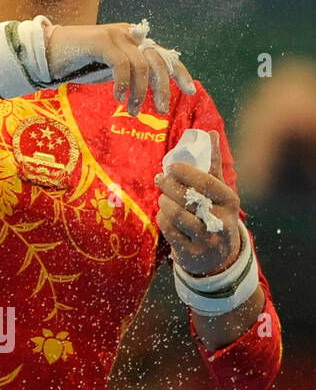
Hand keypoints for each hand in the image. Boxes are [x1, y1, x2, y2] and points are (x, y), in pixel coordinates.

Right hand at [45, 21, 194, 115]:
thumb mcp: (108, 69)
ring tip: (132, 110)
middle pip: (157, 60)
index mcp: (133, 40)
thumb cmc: (76, 63)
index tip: (190, 91)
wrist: (46, 52)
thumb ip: (127, 72)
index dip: (178, 72)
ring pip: (141, 65)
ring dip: (140, 92)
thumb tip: (146, 90)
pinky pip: (122, 64)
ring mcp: (115, 35)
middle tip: (160, 110)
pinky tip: (117, 98)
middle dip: (162, 87)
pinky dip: (123, 84)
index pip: (164, 55)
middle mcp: (129, 34)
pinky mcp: (101, 41)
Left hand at [155, 130, 243, 275]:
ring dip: (164, 202)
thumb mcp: (219, 190)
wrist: (218, 256)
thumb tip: (210, 133)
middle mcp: (221, 222)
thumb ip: (213, 163)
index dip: (187, 173)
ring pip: (177, 214)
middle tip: (159, 178)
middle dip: (169, 186)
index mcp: (230, 202)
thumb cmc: (215, 212)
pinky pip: (169, 230)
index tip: (170, 166)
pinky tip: (163, 213)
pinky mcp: (192, 252)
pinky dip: (162, 218)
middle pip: (189, 198)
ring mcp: (207, 239)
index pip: (208, 183)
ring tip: (162, 196)